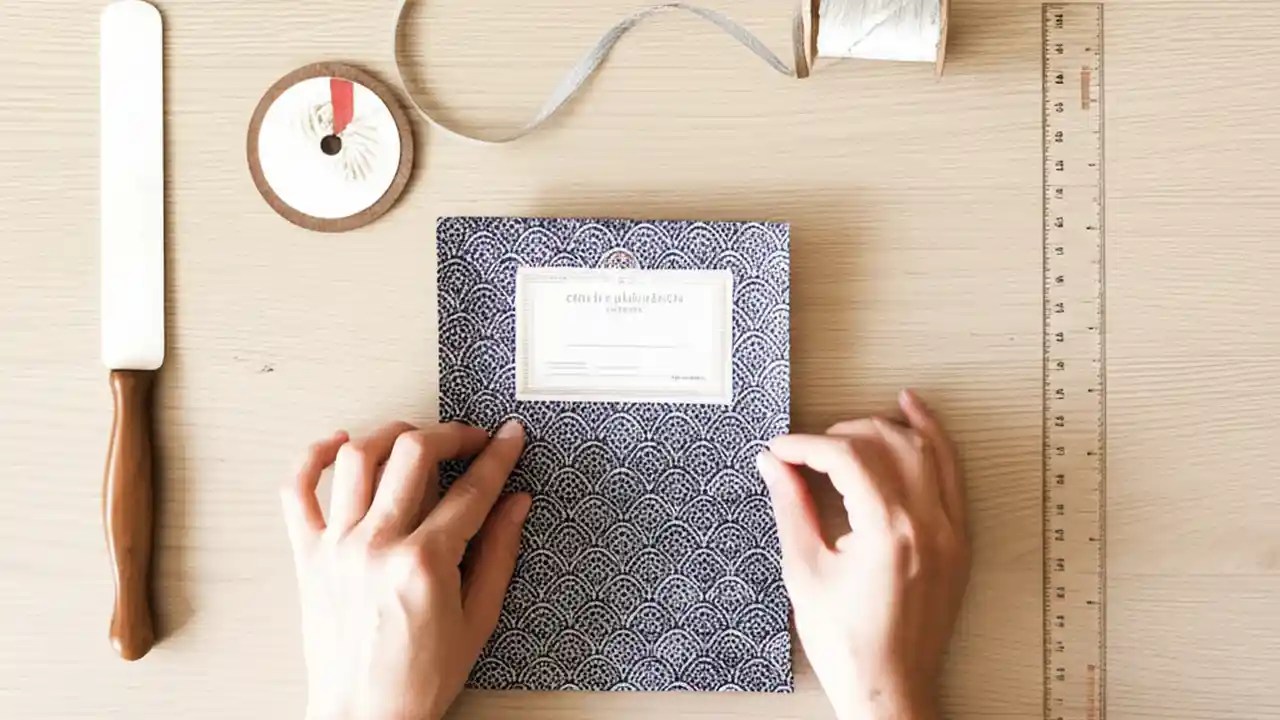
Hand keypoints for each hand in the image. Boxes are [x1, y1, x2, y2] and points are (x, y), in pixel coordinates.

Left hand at [280, 420, 530, 719]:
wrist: (365, 718)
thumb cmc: (419, 679)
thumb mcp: (477, 619)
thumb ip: (499, 553)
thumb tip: (515, 504)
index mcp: (423, 564)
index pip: (471, 490)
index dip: (498, 456)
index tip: (509, 438)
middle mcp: (376, 546)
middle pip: (413, 454)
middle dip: (451, 434)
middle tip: (469, 439)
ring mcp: (336, 547)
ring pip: (357, 457)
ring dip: (391, 434)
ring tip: (414, 439)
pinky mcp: (307, 556)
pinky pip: (297, 491)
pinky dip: (313, 456)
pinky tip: (339, 444)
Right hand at [757, 390, 967, 719]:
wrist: (889, 688)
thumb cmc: (848, 644)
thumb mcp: (806, 571)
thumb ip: (791, 508)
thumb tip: (774, 464)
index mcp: (888, 533)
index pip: (846, 458)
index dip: (806, 445)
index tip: (780, 449)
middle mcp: (928, 524)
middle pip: (885, 444)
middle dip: (839, 435)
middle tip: (804, 453)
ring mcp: (950, 530)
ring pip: (922, 449)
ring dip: (882, 430)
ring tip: (845, 431)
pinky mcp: (957, 539)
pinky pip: (950, 472)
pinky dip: (932, 437)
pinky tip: (911, 411)